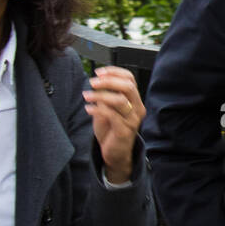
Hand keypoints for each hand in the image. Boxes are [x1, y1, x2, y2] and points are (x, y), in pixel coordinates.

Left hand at [82, 66, 142, 182]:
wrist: (116, 154)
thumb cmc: (112, 130)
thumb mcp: (109, 109)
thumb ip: (106, 96)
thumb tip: (97, 81)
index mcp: (135, 100)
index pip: (130, 78)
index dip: (114, 72)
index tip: (99, 72)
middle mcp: (138, 108)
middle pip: (128, 86)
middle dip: (108, 81)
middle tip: (93, 82)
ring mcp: (132, 120)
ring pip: (120, 100)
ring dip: (100, 95)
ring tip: (87, 96)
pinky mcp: (124, 130)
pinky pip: (111, 115)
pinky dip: (97, 109)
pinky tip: (88, 108)